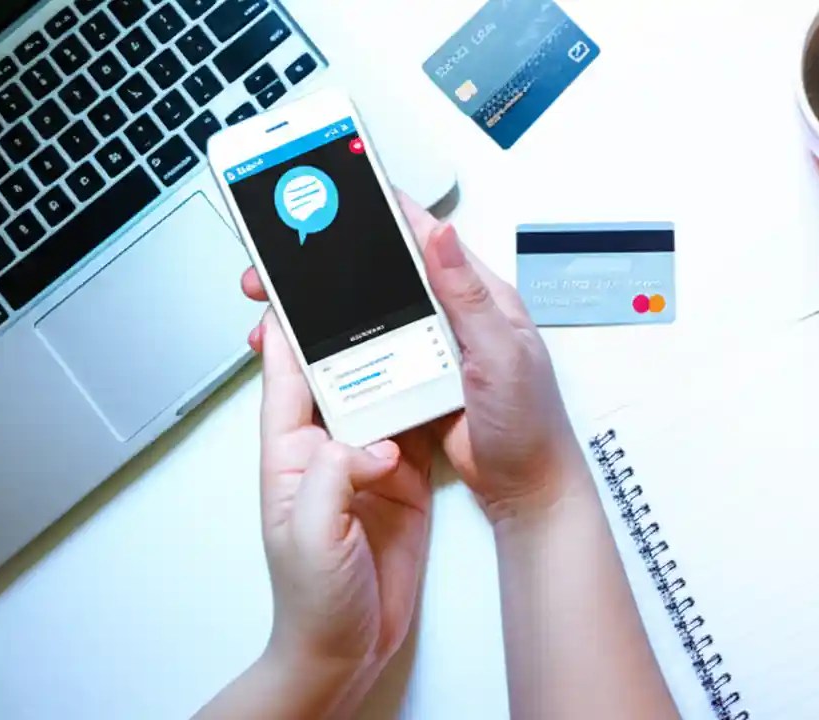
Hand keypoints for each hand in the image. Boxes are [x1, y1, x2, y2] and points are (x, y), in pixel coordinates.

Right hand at [243, 191, 585, 524]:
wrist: (527, 487)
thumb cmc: (532, 423)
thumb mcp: (503, 353)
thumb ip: (469, 296)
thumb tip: (442, 235)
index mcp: (480, 298)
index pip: (429, 240)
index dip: (387, 214)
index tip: (344, 194)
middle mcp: (454, 318)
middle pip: (388, 277)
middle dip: (339, 264)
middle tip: (291, 260)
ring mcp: (432, 351)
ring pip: (373, 317)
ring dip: (332, 309)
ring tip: (287, 307)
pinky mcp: (415, 383)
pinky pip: (372, 358)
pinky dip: (341, 352)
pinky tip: (312, 352)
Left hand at [252, 313, 432, 710]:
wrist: (347, 649)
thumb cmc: (310, 601)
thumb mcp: (312, 534)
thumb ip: (334, 476)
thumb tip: (370, 441)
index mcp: (289, 457)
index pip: (284, 380)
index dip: (287, 332)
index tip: (295, 288)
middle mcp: (326, 452)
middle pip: (337, 376)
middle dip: (348, 332)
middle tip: (370, 290)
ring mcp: (365, 464)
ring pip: (380, 395)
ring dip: (395, 363)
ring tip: (413, 321)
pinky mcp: (402, 480)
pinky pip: (413, 427)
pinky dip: (426, 401)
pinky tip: (440, 378)